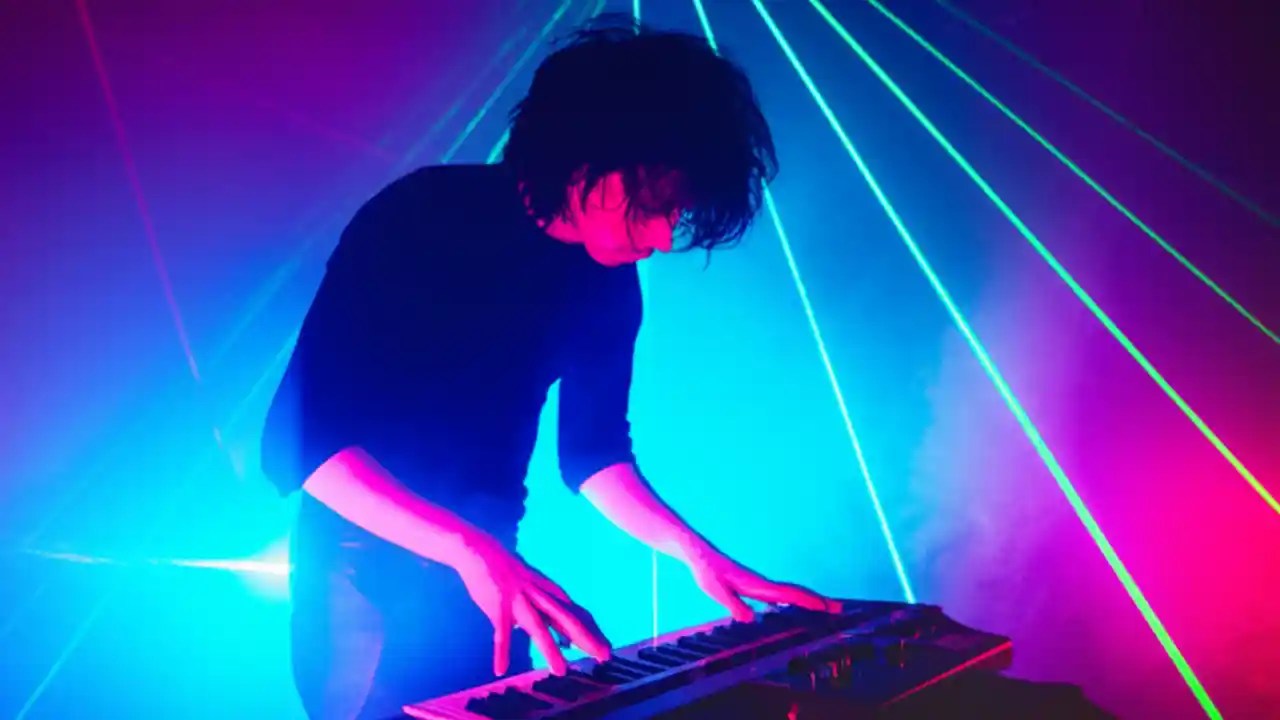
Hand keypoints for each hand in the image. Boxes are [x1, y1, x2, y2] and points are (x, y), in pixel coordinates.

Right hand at [454, 532, 611, 676]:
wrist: (479, 552)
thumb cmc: (508, 574)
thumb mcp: (533, 591)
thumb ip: (547, 613)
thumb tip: (563, 638)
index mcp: (548, 592)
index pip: (576, 613)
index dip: (592, 631)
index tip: (606, 648)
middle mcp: (539, 595)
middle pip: (567, 618)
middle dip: (586, 638)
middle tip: (603, 656)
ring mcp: (519, 600)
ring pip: (538, 627)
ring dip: (550, 649)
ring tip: (560, 671)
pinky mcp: (498, 605)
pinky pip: (500, 633)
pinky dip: (502, 651)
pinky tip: (500, 669)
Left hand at [681, 540, 841, 620]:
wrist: (698, 554)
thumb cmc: (706, 571)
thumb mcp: (714, 590)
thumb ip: (732, 604)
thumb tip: (750, 618)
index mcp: (756, 585)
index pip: (788, 594)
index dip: (808, 601)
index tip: (827, 607)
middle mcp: (762, 583)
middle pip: (795, 592)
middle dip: (818, 600)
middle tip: (840, 608)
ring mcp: (760, 583)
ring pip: (790, 591)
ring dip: (810, 598)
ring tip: (827, 606)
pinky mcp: (754, 585)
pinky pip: (781, 592)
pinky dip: (795, 598)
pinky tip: (796, 605)